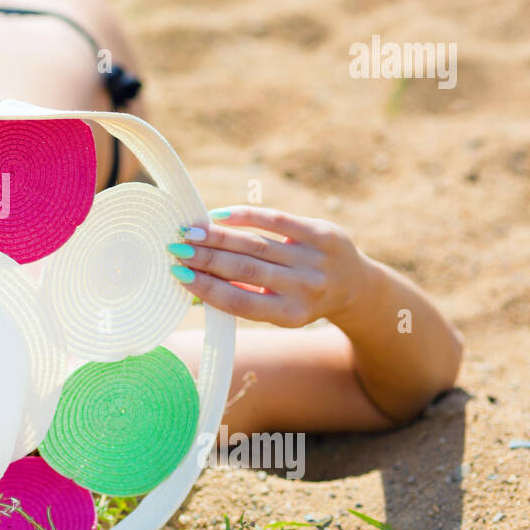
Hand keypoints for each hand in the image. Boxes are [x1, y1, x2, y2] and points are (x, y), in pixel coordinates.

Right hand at [166, 206, 370, 327]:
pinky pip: (277, 220)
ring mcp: (315, 259)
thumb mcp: (276, 309)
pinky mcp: (322, 233)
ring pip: (256, 244)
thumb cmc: (300, 299)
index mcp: (289, 314)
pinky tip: (219, 215)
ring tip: (190, 231)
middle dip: (205, 257)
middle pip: (244, 269)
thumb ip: (239, 296)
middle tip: (175, 246)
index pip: (239, 300)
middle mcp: (304, 288)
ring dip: (218, 236)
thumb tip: (189, 286)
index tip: (178, 272)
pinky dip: (245, 216)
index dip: (206, 287)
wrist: (354, 286)